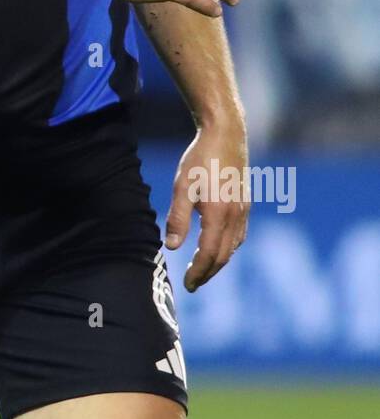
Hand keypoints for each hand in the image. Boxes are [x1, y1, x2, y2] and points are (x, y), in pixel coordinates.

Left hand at [164, 120, 250, 290]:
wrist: (225, 134)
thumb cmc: (200, 158)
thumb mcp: (182, 187)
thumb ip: (178, 218)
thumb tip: (172, 247)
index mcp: (219, 215)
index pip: (210, 255)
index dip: (199, 273)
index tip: (187, 285)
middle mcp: (236, 216)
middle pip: (224, 256)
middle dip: (208, 273)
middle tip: (193, 284)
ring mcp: (244, 210)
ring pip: (234, 247)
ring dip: (219, 262)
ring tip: (203, 269)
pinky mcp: (245, 202)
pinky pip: (240, 235)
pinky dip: (229, 248)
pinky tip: (218, 246)